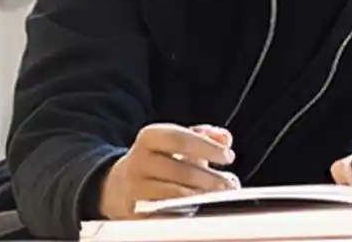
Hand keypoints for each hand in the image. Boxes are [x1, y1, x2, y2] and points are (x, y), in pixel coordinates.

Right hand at [99, 123, 239, 219]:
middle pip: (180, 171)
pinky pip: (165, 215)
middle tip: (230, 184)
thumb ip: (204, 136)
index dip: (207, 147)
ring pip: (173, 195)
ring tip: (219, 197)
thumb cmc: (159, 159)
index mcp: (149, 138)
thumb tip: (224, 139)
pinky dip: (185, 213)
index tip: (228, 156)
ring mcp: (134, 189)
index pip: (180, 139)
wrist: (120, 186)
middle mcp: (138, 162)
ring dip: (201, 197)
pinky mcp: (135, 214)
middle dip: (210, 179)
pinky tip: (198, 209)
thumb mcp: (177, 141)